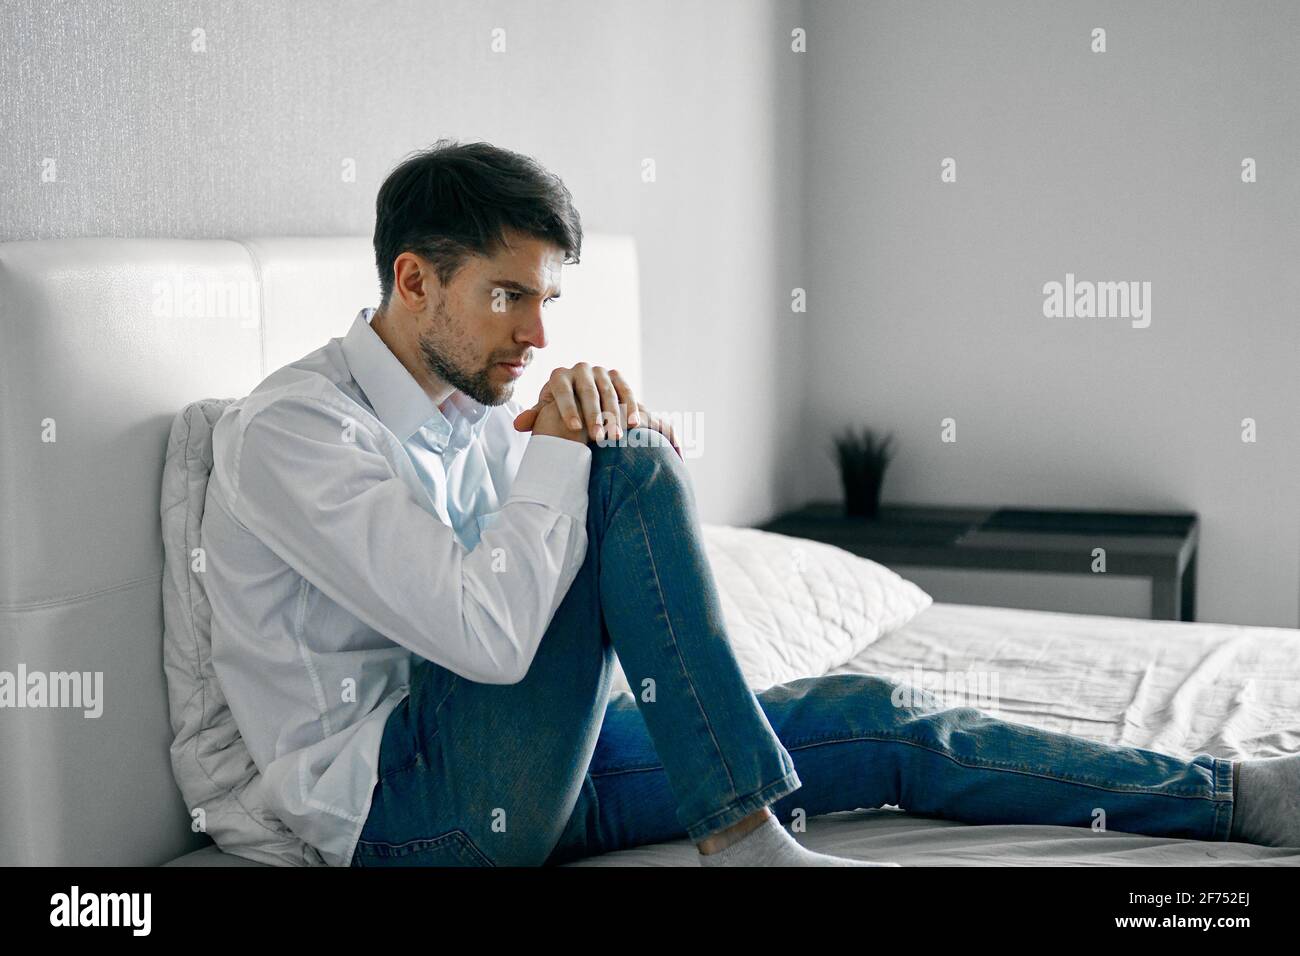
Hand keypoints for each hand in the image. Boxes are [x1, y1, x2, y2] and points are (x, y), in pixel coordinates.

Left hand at [513, 363, 682, 458]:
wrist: (582, 400)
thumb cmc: (560, 411)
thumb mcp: (547, 413)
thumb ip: (535, 418)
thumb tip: (518, 424)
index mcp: (559, 376)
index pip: (562, 390)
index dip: (568, 408)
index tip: (574, 428)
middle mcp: (579, 369)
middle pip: (588, 392)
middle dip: (594, 415)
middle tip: (598, 438)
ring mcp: (599, 371)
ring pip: (608, 392)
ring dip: (614, 415)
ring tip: (616, 436)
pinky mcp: (616, 376)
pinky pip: (625, 390)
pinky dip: (631, 407)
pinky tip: (633, 424)